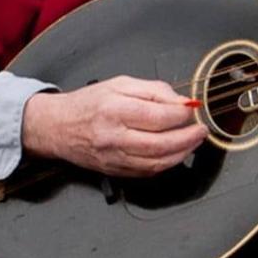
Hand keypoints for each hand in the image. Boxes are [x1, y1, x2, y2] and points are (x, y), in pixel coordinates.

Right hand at [22, 75, 207, 177]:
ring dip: (182, 153)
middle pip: (162, 143)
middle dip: (189, 137)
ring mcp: (114, 157)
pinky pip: (148, 172)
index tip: (192, 109)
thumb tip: (182, 101)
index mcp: (114, 110)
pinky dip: (167, 164)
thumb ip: (152, 90)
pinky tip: (175, 153)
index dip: (183, 114)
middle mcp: (114, 136)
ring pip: (158, 162)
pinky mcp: (115, 171)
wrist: (56, 127)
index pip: (159, 115)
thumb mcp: (118, 84)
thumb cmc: (87, 104)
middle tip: (201, 129)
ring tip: (193, 141)